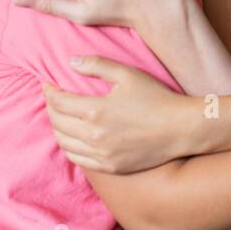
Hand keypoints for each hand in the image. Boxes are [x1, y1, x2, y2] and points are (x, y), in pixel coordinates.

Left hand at [43, 55, 197, 173]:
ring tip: (60, 117)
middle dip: (50, 108)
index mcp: (95, 110)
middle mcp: (94, 135)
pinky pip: (78, 159)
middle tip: (53, 99)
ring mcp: (101, 154)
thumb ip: (97, 65)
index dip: (49, 91)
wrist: (181, 129)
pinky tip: (73, 138)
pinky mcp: (110, 166)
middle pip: (56, 122)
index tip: (48, 83)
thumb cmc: (157, 98)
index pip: (57, 101)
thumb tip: (71, 62)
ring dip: (57, 129)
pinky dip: (69, 147)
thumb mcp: (128, 74)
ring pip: (64, 143)